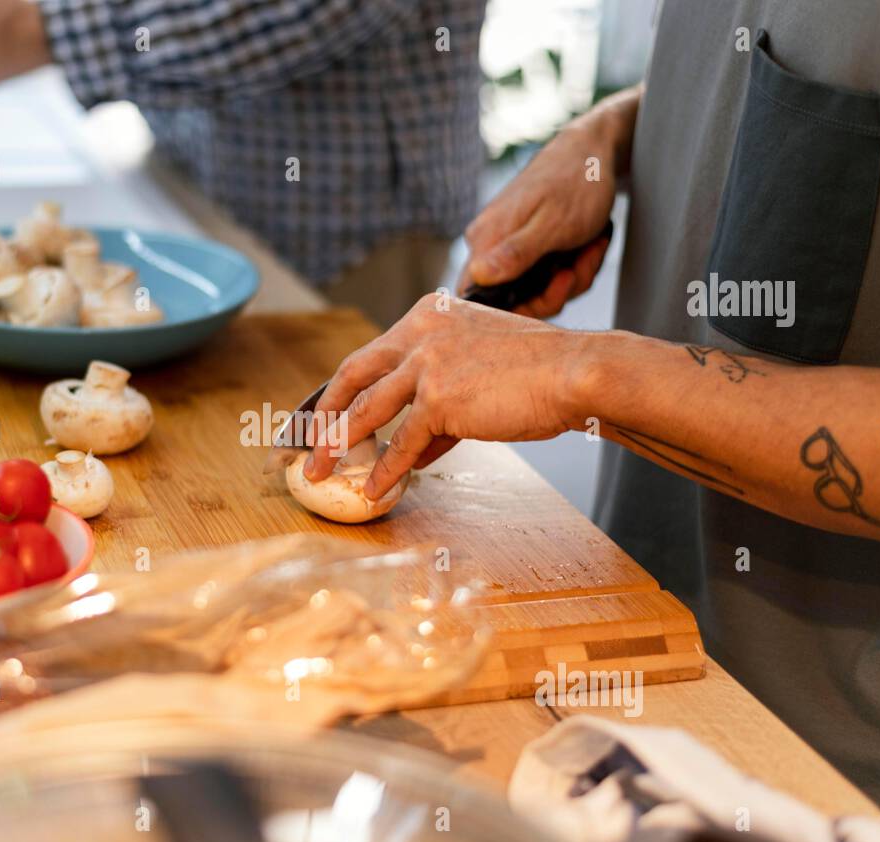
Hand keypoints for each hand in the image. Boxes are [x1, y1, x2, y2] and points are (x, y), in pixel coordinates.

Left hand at [304, 295, 590, 498]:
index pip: (372, 353)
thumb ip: (440, 403)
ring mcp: (428, 363)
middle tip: (305, 440)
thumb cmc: (537, 371)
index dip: (344, 387)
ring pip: (367, 409)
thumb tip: (416, 447)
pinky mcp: (440, 397)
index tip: (325, 411)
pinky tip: (373, 488)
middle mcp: (421, 330)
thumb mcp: (479, 372)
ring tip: (319, 470)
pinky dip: (386, 469)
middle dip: (324, 412)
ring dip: (338, 444)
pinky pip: (403, 441)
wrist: (574, 371)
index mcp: (428, 314)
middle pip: (353, 374)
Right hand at [461, 122, 616, 317]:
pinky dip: (573, 266)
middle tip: (579, 266)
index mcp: (486, 240)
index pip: (476, 299)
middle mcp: (489, 246)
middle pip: (511, 299)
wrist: (592, 152)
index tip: (554, 292)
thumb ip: (516, 253)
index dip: (516, 309)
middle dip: (555, 292)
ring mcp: (507, 247)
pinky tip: (588, 245)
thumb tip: (478, 277)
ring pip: (535, 290)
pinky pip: (546, 276)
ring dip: (571, 277)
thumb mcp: (552, 224)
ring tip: (590, 247)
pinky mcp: (525, 247)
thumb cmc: (574, 182)